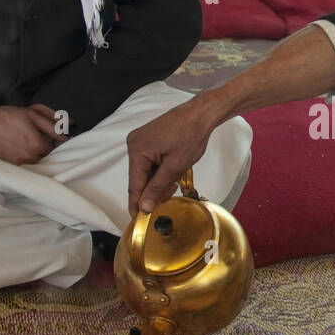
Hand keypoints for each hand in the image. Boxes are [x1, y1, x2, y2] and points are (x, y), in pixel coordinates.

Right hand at [126, 95, 224, 216]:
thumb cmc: (191, 134)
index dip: (137, 204)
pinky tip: (170, 174)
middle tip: (167, 199)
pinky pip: (148, 162)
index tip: (139, 220)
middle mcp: (134, 144)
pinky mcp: (147, 139)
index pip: (134, 186)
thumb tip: (144, 206)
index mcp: (138, 150)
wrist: (200, 114)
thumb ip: (157, 187)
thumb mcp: (175, 166)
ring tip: (173, 183)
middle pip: (138, 179)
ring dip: (157, 181)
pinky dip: (158, 171)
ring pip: (144, 172)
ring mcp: (140, 141)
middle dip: (152, 192)